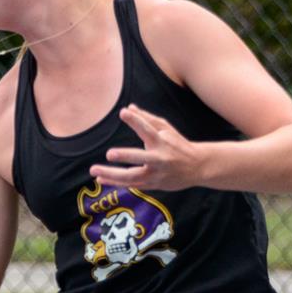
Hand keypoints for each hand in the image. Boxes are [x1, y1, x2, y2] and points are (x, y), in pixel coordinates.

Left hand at [92, 104, 214, 191]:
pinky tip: (101, 179)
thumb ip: (146, 119)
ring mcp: (156, 174)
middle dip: (125, 156)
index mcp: (162, 141)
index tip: (123, 112)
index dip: (136, 121)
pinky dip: (115, 182)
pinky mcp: (153, 184)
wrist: (197, 167)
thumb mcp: (166, 129)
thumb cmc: (178, 144)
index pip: (148, 129)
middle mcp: (159, 158)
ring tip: (94, 170)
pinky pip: (132, 185)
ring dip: (112, 175)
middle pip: (141, 158)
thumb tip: (128, 107)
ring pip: (132, 177)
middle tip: (109, 153)